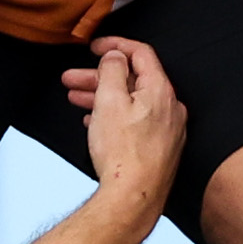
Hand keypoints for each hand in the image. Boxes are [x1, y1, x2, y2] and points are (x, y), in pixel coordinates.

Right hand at [63, 37, 185, 213]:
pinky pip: (136, 121)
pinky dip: (114, 115)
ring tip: (76, 98)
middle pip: (132, 80)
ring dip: (103, 96)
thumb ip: (113, 70)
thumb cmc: (123, 154)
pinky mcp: (160, 148)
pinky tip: (95, 121)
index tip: (95, 47)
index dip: (115, 45)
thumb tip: (115, 56)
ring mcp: (167, 130)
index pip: (141, 53)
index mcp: (160, 90)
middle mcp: (170, 108)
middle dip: (99, 76)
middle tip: (72, 78)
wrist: (133, 198)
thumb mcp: (109, 100)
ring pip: (132, 102)